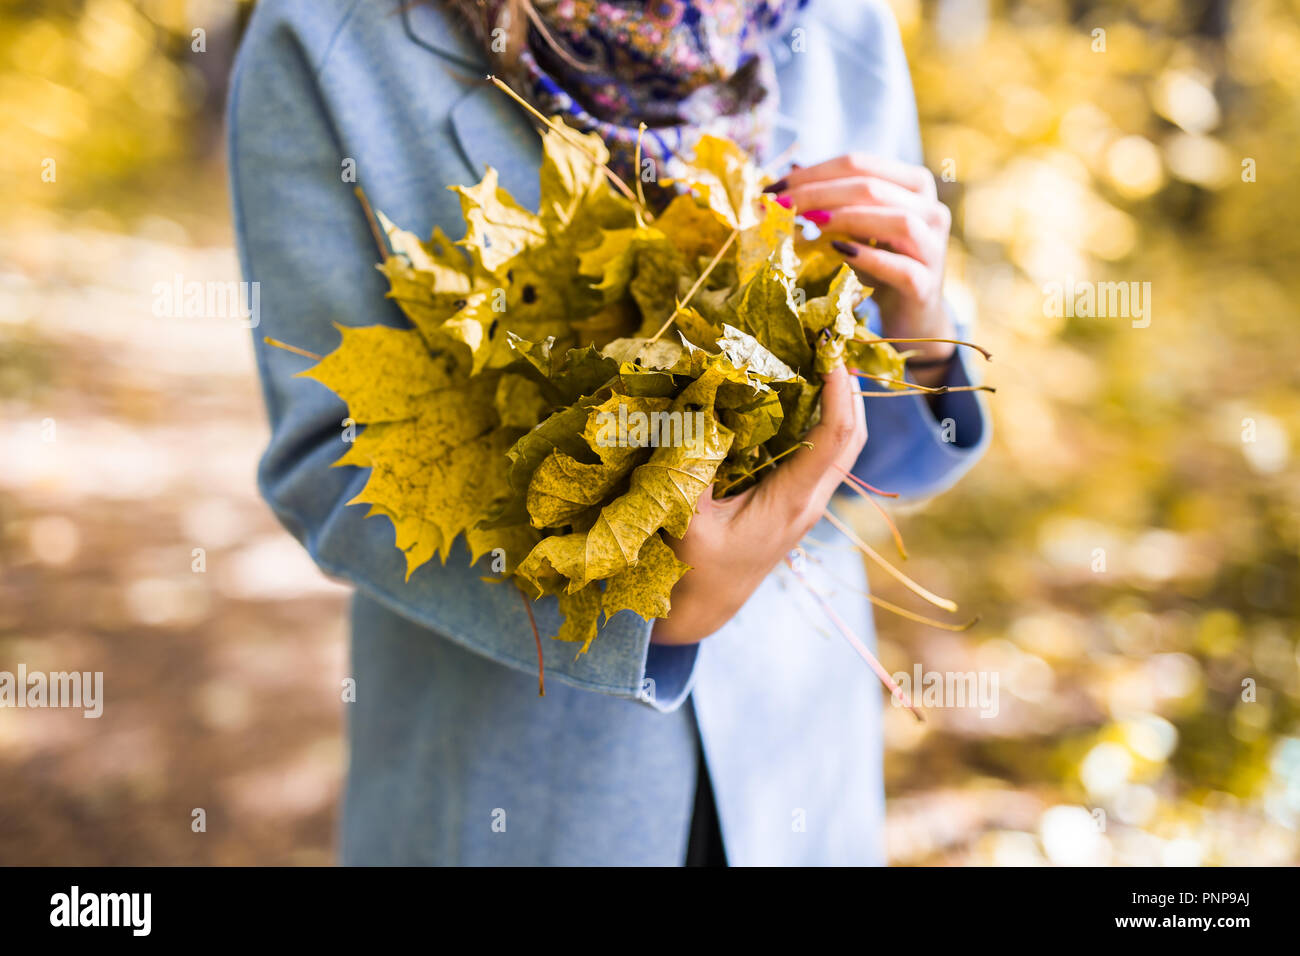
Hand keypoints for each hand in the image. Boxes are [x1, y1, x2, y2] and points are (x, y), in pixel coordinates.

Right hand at [651, 366, 866, 644]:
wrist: (698, 613)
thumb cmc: (690, 572)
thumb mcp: (685, 517)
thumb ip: (693, 462)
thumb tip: (699, 404)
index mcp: (792, 502)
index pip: (835, 436)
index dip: (840, 389)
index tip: (829, 346)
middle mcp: (809, 500)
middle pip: (852, 435)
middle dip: (848, 384)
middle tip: (828, 338)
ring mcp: (804, 502)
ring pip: (838, 443)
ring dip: (836, 399)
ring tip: (815, 354)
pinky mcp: (791, 502)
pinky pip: (816, 452)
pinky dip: (815, 417)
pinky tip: (790, 392)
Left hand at [768, 154, 955, 386]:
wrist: (909, 315)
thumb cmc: (878, 266)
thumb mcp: (852, 228)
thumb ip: (830, 200)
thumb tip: (790, 170)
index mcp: (913, 184)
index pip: (859, 164)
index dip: (813, 173)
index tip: (772, 188)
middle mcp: (931, 209)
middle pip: (872, 188)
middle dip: (819, 195)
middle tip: (780, 207)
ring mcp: (933, 247)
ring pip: (897, 220)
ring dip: (847, 219)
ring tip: (810, 226)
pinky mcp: (927, 284)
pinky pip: (901, 267)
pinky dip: (869, 258)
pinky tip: (839, 253)